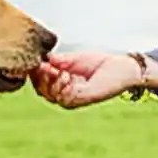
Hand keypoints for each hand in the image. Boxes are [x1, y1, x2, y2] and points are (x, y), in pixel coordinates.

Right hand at [30, 51, 144, 108]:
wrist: (122, 67)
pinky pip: (66, 98)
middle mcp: (66, 94)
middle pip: (42, 92)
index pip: (39, 83)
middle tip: (46, 66)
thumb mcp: (73, 59)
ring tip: (62, 71)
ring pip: (52, 97)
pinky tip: (66, 76)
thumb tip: (41, 58)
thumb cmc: (100, 64)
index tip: (37, 61)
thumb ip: (58, 60)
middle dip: (41, 78)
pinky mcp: (84, 99)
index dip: (35, 73)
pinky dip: (63, 87)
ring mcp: (74, 99)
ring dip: (52, 82)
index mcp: (62, 85)